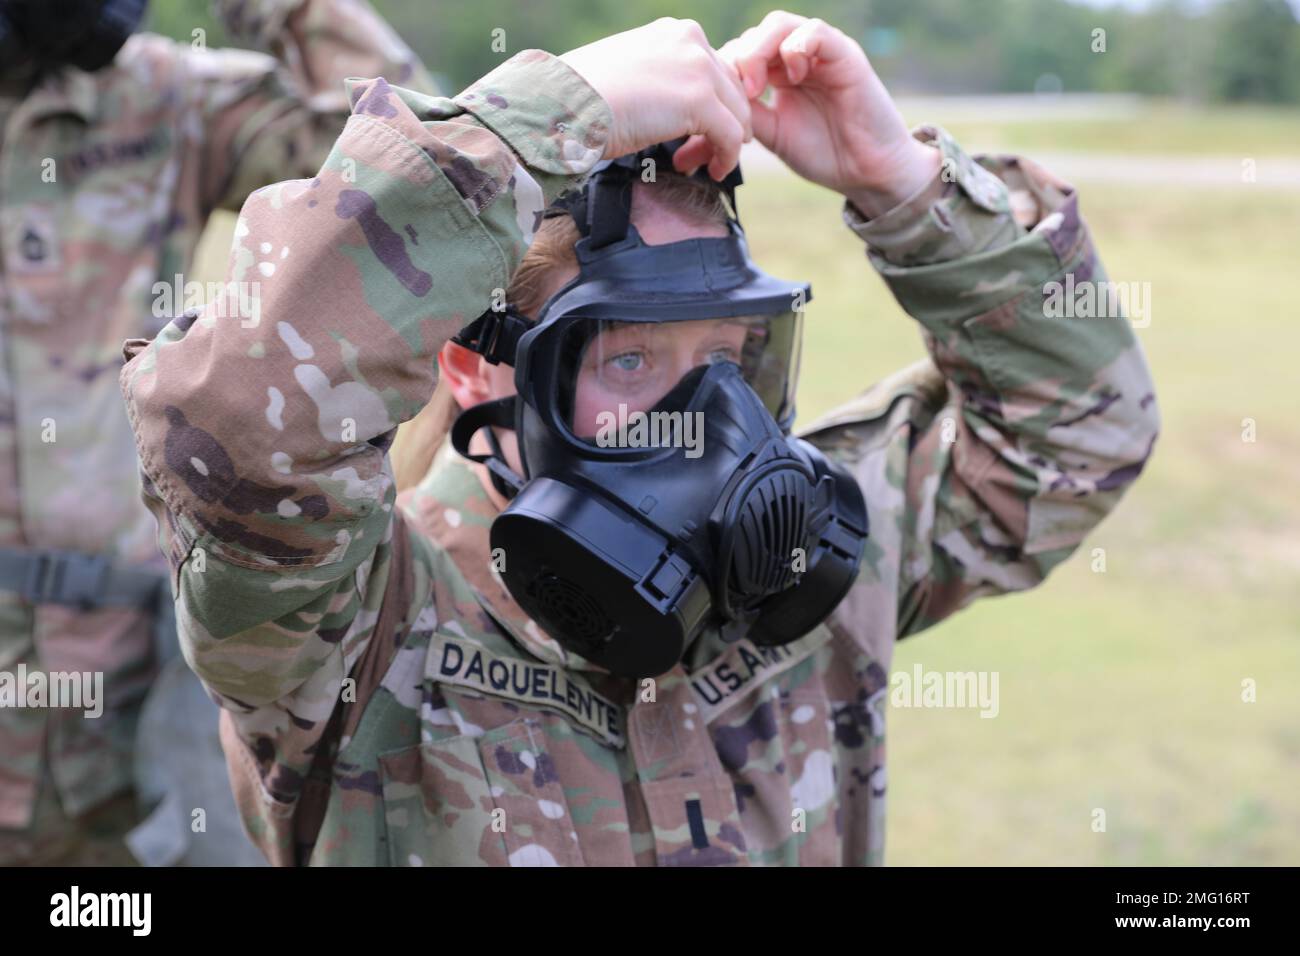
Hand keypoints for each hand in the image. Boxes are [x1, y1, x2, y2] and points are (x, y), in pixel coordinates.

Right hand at [559, 18, 751, 180]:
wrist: (563, 104)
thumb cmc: (581, 97)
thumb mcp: (630, 74)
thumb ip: (660, 80)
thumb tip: (670, 106)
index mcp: (674, 33)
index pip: (715, 69)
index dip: (713, 106)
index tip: (698, 132)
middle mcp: (691, 40)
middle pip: (732, 90)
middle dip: (723, 125)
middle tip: (703, 154)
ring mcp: (699, 68)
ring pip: (737, 113)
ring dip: (725, 144)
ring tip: (703, 165)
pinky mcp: (701, 100)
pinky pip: (732, 135)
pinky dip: (727, 157)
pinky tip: (713, 172)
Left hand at [717, 11, 940, 216]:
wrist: (866, 171)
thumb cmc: (823, 153)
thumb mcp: (771, 135)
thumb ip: (742, 119)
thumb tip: (694, 133)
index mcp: (775, 73)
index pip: (737, 54)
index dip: (719, 75)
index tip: (711, 107)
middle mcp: (795, 57)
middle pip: (752, 35)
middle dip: (733, 63)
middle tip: (730, 97)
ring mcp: (819, 52)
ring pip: (779, 25)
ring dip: (758, 51)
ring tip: (754, 87)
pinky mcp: (844, 54)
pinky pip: (815, 32)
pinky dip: (796, 48)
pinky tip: (791, 78)